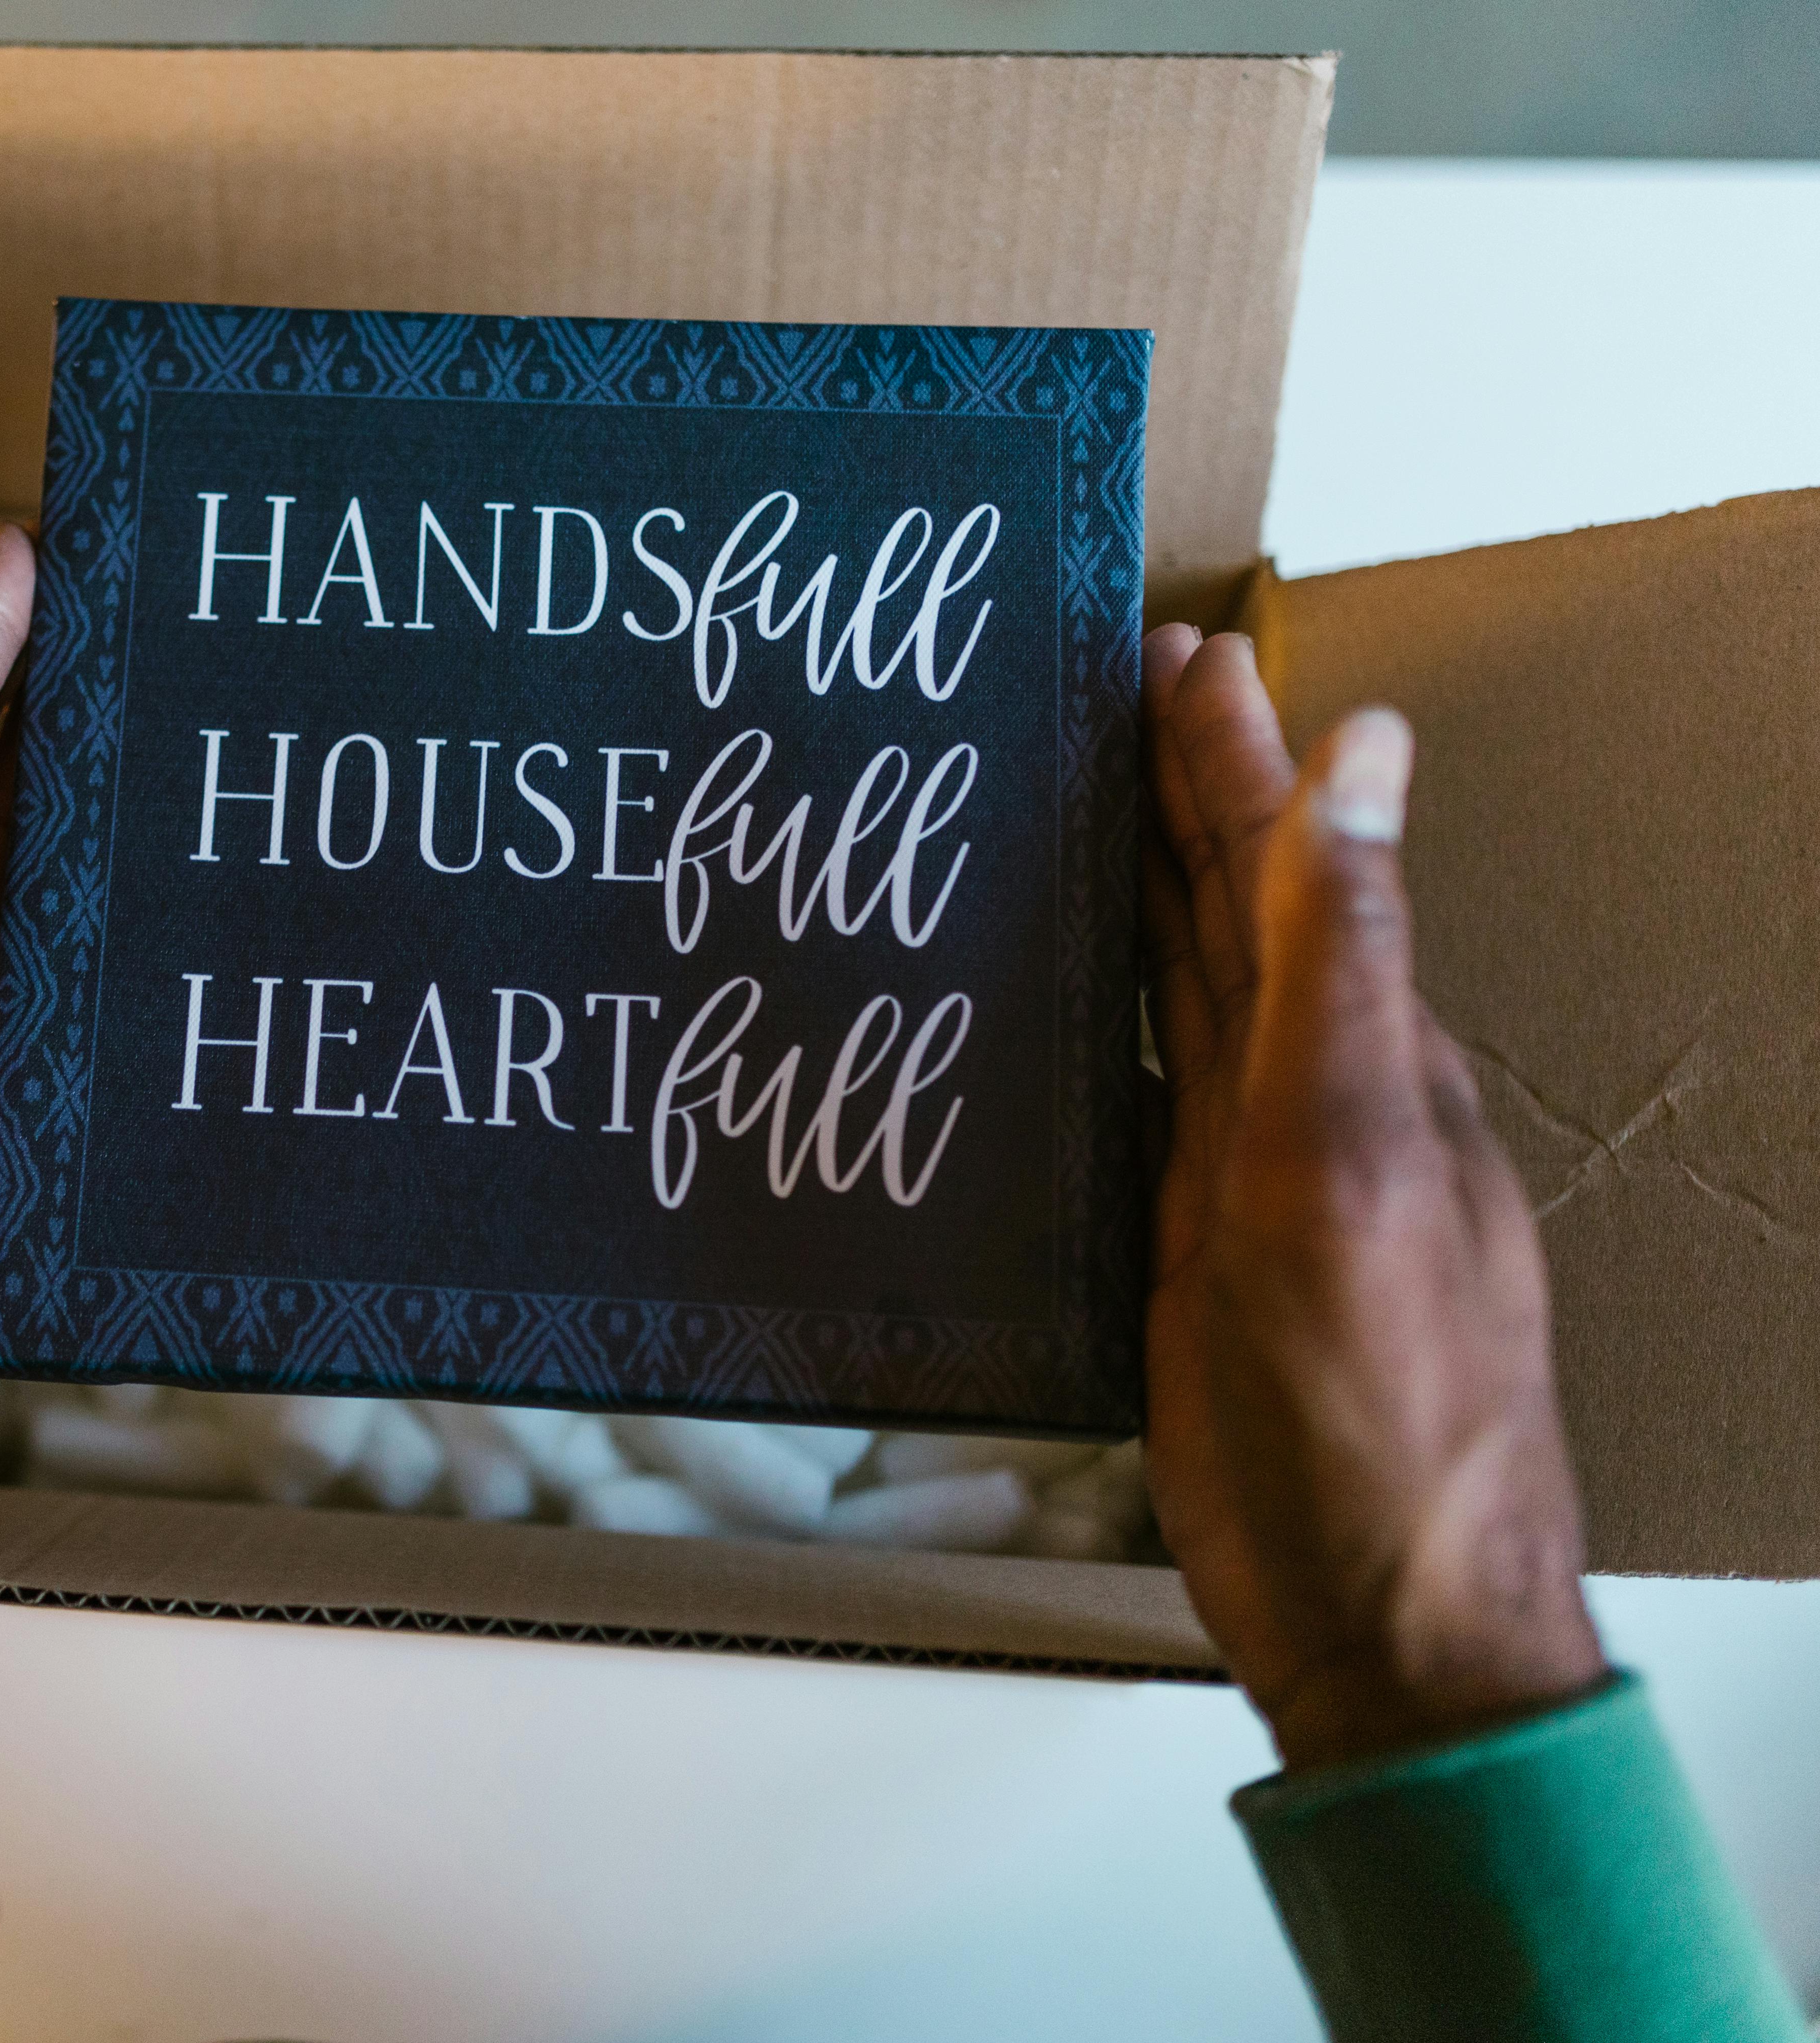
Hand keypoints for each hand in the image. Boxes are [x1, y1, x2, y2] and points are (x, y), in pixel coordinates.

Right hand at [1140, 624, 1605, 1770]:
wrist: (1378, 1618)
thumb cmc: (1383, 1405)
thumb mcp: (1354, 1157)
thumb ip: (1342, 957)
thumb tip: (1367, 749)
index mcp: (1363, 1056)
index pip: (1283, 863)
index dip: (1228, 752)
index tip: (1174, 644)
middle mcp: (1305, 1101)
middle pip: (1223, 916)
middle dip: (1171, 795)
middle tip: (1106, 687)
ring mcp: (1240, 1182)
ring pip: (1170, 1003)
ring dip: (1124, 900)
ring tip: (1060, 809)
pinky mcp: (1180, 1259)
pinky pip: (1125, 1111)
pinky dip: (1086, 1039)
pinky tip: (1041, 1010)